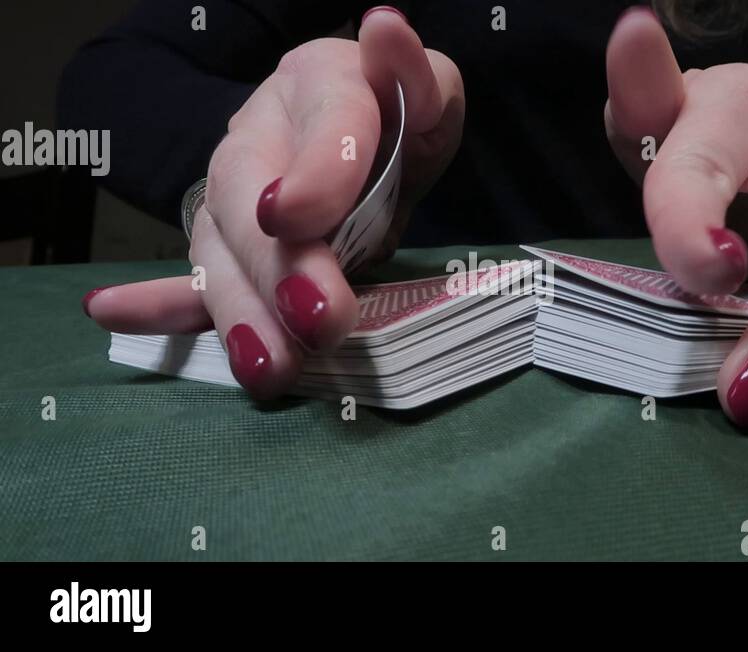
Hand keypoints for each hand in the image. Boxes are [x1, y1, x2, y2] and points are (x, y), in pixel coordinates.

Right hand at [84, 7, 464, 397]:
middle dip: (278, 265)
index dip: (315, 170)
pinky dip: (159, 304)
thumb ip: (416, 73)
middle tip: (317, 318)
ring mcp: (234, 195)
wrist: (361, 133)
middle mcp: (259, 139)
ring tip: (264, 366)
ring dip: (237, 312)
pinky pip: (191, 277)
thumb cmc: (397, 114)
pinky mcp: (232, 246)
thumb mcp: (426, 90)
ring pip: (220, 252)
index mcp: (320, 85)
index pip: (326, 122)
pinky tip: (111, 314)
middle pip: (250, 198)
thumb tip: (385, 28)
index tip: (295, 216)